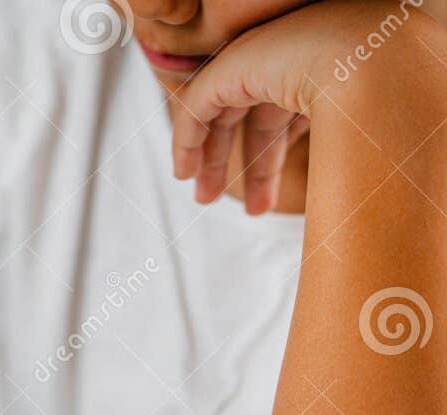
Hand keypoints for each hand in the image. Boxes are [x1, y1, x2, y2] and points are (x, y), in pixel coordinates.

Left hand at [166, 2, 378, 211]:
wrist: (371, 60)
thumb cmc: (380, 101)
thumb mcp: (351, 136)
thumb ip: (333, 156)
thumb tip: (340, 202)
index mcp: (317, 73)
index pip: (283, 118)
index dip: (271, 161)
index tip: (264, 200)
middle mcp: (286, 62)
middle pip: (254, 119)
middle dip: (247, 166)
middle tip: (243, 206)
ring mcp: (259, 59)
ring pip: (221, 115)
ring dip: (211, 159)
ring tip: (205, 199)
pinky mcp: (230, 65)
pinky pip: (196, 106)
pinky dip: (186, 140)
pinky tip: (184, 172)